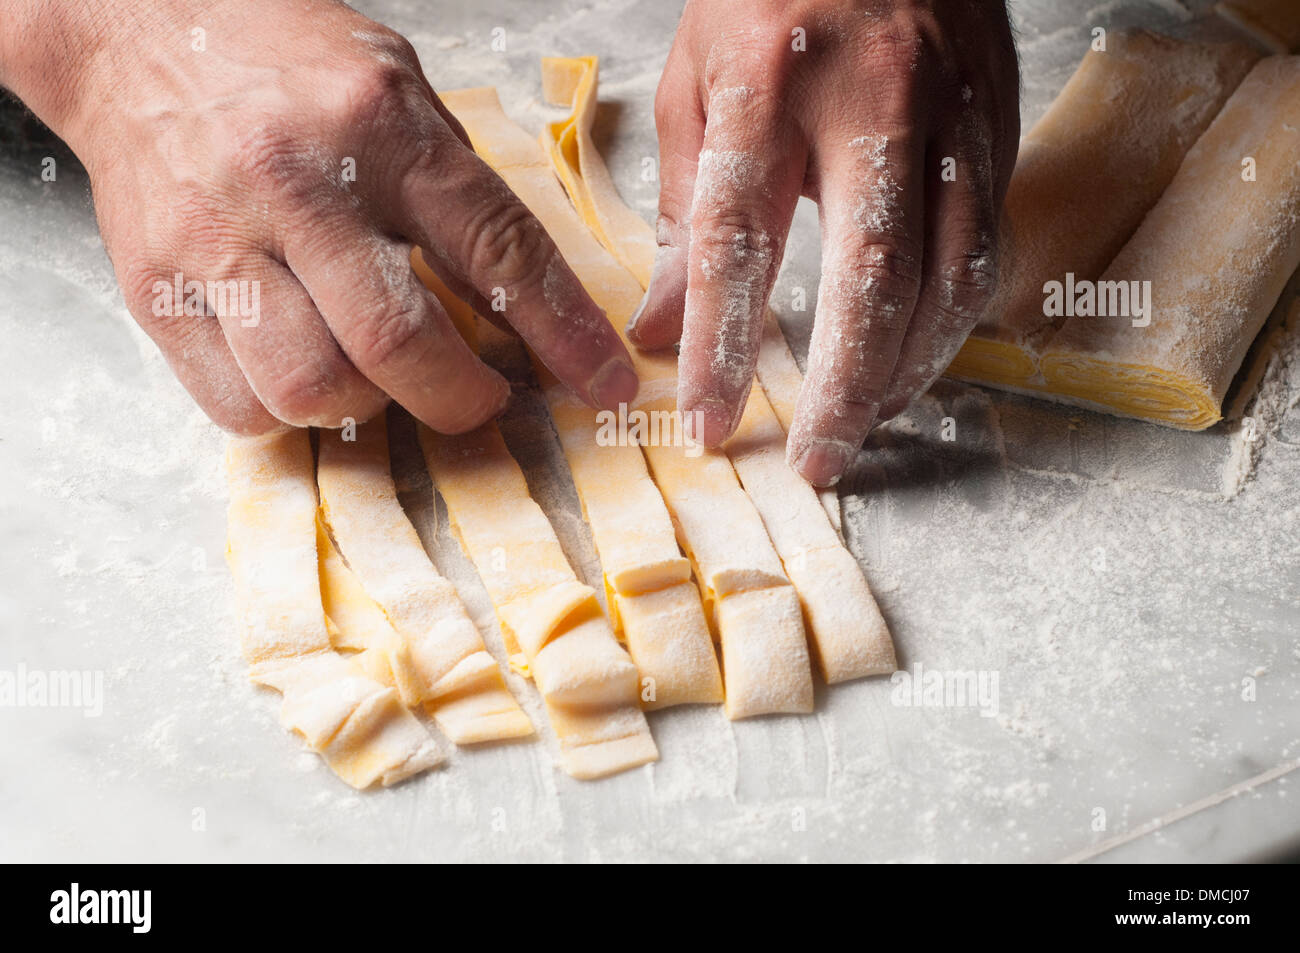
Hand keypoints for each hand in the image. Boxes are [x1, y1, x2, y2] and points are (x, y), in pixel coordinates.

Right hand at [1, 0, 637, 433]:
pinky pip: (237, 405)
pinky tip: (302, 367)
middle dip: (460, 398)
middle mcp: (297, 184)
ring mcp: (218, 241)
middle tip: (480, 397)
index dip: (563, 332)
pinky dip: (288, 414)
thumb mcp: (399, 91)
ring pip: (310, 387)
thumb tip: (527, 307)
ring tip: (375, 374)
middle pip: (397, 342)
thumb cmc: (287, 64)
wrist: (136, 32)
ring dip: (367, 406)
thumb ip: (459, 194)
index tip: (603, 383)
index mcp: (378, 124)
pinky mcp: (158, 290)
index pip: (496, 248)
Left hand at [635, 0, 1018, 483]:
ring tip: (863, 421)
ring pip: (950, 274)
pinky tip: (916, 356)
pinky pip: (987, 247)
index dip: (723, 343)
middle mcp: (872, 105)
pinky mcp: (999, 131)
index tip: (709, 420)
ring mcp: (952, 118)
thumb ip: (679, 205)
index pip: (739, 240)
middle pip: (871, 276)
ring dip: (908, 368)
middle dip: (845, 387)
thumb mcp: (696, 78)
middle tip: (818, 461)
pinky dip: (954, 321)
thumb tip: (658, 327)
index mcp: (770, 87)